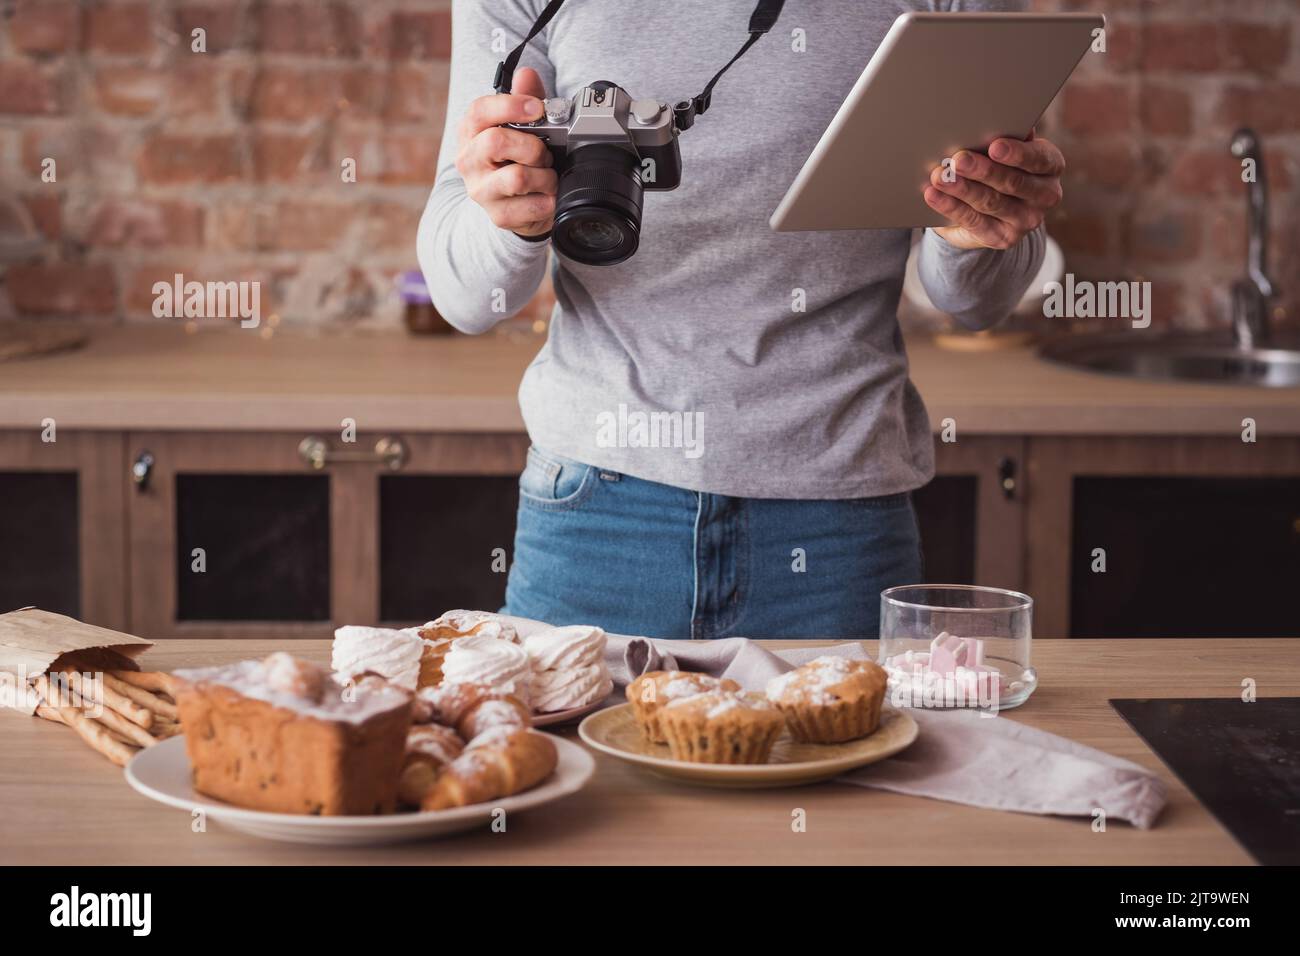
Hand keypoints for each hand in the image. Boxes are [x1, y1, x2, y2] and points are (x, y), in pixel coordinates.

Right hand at [455, 67, 556, 236]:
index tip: (538, 108)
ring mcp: (481, 190)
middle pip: (496, 142)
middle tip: (546, 154)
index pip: (480, 111)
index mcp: (471, 132)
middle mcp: (469, 160)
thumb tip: (526, 74)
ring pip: (517, 177)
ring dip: (544, 176)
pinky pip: (530, 206)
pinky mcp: (498, 215)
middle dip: (532, 146)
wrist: (517, 207)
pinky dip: (548, 200)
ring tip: (549, 177)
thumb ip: (526, 98)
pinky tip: (548, 197)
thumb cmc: (518, 159)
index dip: (511, 106)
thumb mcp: (523, 126)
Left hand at [924, 130, 1064, 250]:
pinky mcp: (1002, 238)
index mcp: (1051, 166)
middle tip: (958, 159)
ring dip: (962, 188)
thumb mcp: (1008, 151)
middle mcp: (1045, 196)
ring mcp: (1025, 220)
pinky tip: (933, 195)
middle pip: (1012, 182)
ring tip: (940, 176)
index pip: (1038, 159)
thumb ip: (1007, 137)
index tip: (994, 146)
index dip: (1017, 153)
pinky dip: (951, 206)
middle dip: (982, 170)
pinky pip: (974, 221)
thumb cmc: (1001, 167)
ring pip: (991, 202)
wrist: (997, 211)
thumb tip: (997, 120)